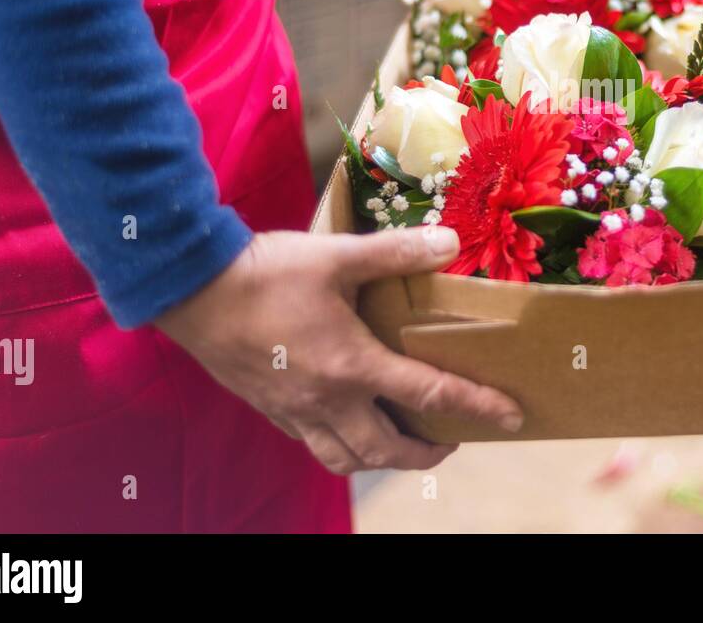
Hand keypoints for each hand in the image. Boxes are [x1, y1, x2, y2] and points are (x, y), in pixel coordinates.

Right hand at [154, 226, 522, 474]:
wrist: (191, 290)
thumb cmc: (266, 272)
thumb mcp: (337, 255)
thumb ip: (396, 252)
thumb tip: (450, 242)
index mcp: (352, 365)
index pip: (430, 395)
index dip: (477, 407)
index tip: (512, 418)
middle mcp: (327, 400)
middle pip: (389, 451)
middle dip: (429, 452)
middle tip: (454, 438)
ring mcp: (295, 411)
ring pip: (348, 459)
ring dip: (384, 459)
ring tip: (405, 442)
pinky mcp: (270, 409)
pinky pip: (314, 445)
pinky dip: (343, 445)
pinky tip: (350, 423)